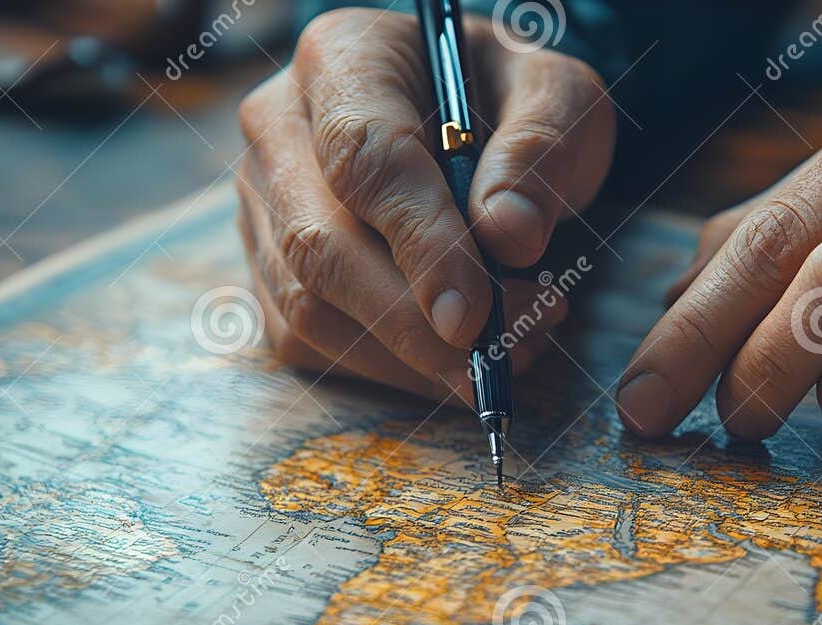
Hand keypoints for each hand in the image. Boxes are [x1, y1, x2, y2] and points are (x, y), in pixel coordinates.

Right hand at [236, 8, 614, 399]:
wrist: (478, 118)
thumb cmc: (512, 100)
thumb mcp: (557, 97)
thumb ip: (540, 151)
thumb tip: (508, 236)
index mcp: (344, 58)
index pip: (363, 159)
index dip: (420, 244)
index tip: (474, 314)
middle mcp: (280, 127)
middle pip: (321, 246)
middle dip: (417, 322)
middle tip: (506, 347)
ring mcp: (264, 202)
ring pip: (309, 308)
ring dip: (411, 355)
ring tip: (507, 348)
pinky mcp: (270, 268)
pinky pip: (313, 344)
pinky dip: (393, 370)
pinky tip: (460, 358)